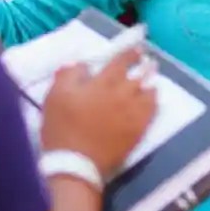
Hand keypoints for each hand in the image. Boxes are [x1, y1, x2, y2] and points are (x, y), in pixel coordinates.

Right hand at [40, 48, 158, 178]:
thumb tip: (81, 63)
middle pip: (138, 74)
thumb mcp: (55, 96)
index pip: (120, 61)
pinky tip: (154, 99)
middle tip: (149, 61)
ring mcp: (132, 112)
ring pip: (147, 91)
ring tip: (154, 77)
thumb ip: (68, 75)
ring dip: (151, 81)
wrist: (76, 163)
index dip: (129, 52)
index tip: (136, 47)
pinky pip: (152, 111)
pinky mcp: (137, 130)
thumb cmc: (62, 127)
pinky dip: (154, 102)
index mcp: (102, 82)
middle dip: (144, 65)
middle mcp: (122, 93)